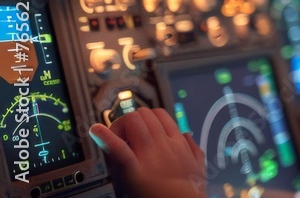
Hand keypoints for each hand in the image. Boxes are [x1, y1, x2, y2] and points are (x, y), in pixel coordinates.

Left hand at [90, 108, 205, 197]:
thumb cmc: (190, 193)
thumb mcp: (198, 167)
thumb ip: (192, 148)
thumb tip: (186, 134)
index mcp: (177, 143)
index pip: (159, 114)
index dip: (146, 117)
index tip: (140, 127)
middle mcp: (163, 145)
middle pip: (143, 114)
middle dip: (131, 120)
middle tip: (124, 133)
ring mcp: (148, 155)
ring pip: (132, 121)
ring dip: (120, 125)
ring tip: (115, 135)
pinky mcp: (133, 169)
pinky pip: (118, 147)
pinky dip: (105, 137)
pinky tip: (96, 130)